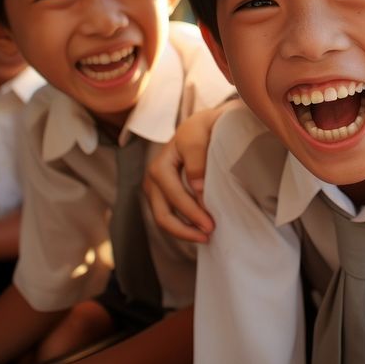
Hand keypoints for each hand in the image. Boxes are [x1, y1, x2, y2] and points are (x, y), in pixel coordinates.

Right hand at [144, 99, 240, 242]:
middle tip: (208, 236)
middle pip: (162, 215)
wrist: (200, 126)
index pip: (175, 196)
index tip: (212, 225)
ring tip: (205, 237)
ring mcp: (155, 189)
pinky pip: (168, 216)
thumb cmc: (201, 130)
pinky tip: (199, 229)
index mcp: (160, 165)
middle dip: (185, 230)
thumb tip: (197, 189)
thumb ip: (197, 161)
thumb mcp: (199, 136)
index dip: (193, 213)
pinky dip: (182, 226)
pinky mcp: (161, 195)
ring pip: (163, 220)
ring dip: (183, 232)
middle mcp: (152, 179)